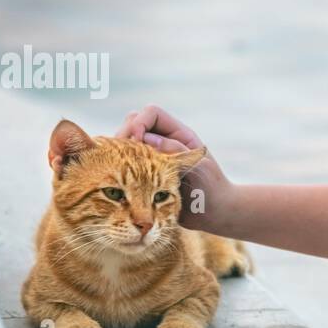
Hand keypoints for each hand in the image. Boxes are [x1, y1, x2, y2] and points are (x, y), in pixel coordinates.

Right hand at [116, 105, 232, 232]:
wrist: (213, 214)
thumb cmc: (212, 190)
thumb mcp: (199, 168)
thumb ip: (175, 150)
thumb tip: (145, 137)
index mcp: (179, 134)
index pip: (151, 113)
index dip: (139, 123)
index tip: (135, 143)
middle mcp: (163, 141)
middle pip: (133, 124)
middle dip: (123, 137)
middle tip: (118, 159)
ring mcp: (152, 157)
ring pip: (124, 142)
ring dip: (116, 152)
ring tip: (114, 168)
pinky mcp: (144, 174)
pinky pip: (123, 163)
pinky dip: (116, 167)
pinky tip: (114, 179)